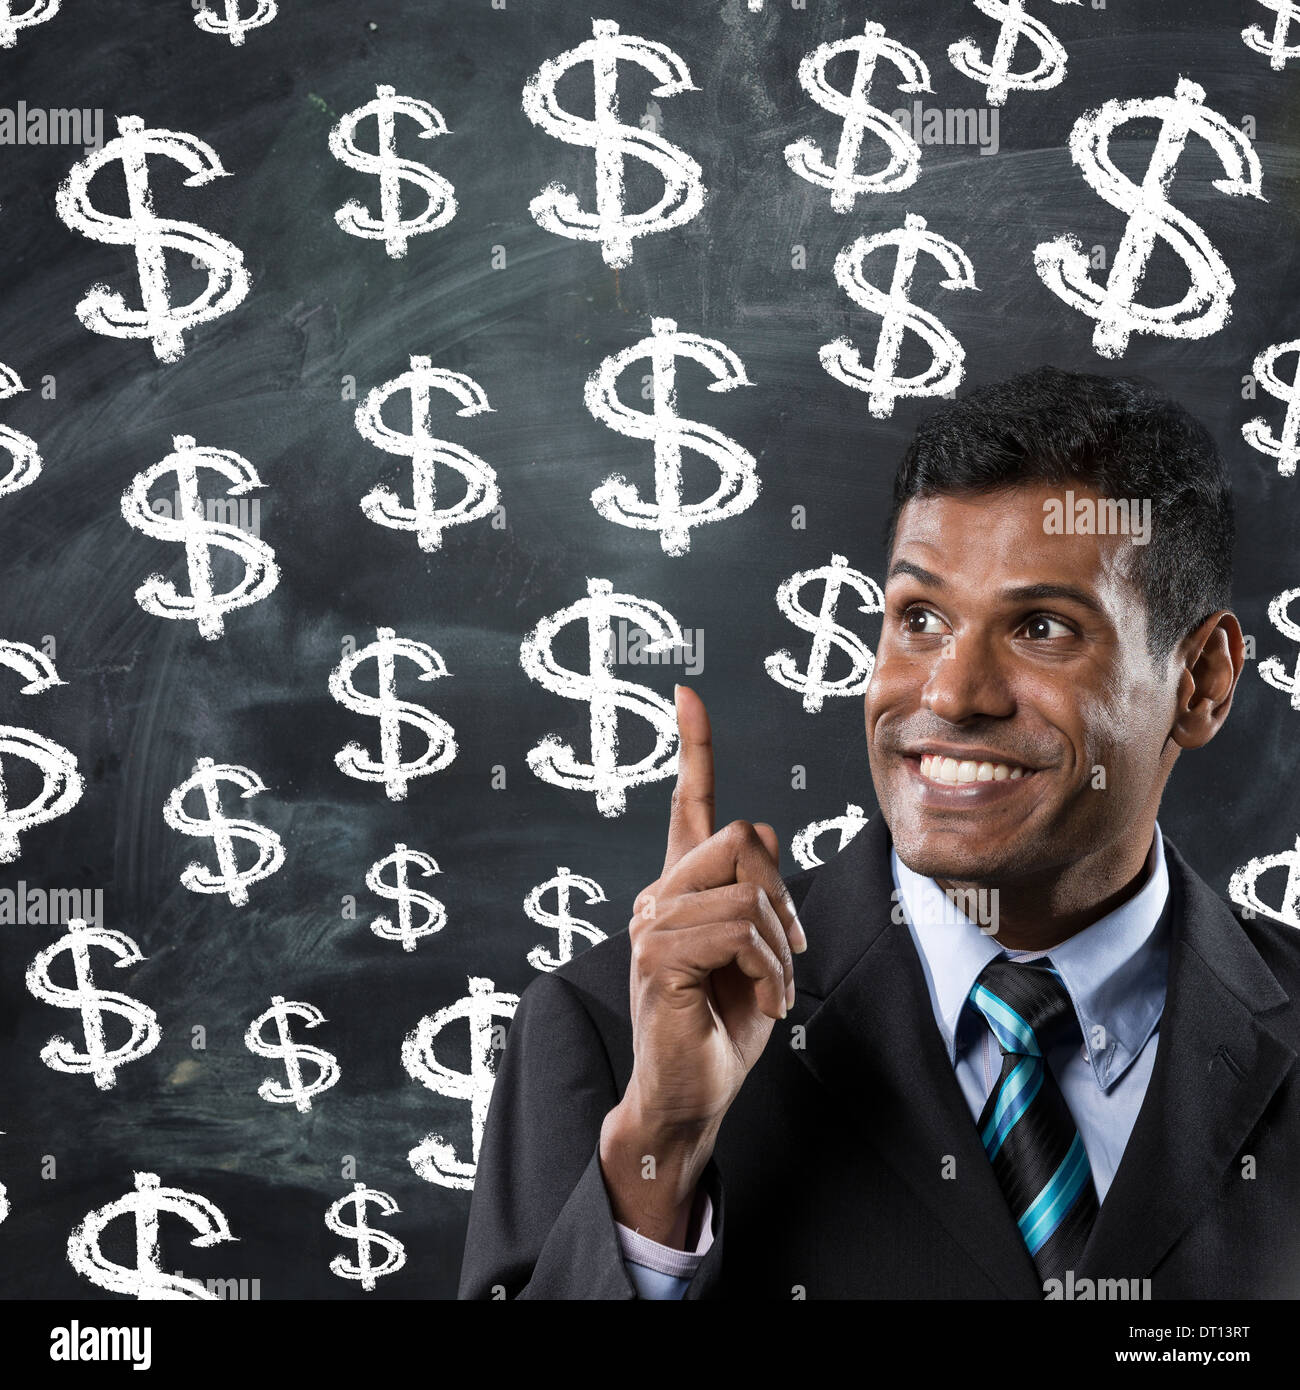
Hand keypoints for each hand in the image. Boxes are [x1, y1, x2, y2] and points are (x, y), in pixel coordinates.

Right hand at [598, 684, 805, 1246]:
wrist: (691, 1094)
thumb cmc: (722, 1026)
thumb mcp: (756, 952)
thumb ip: (757, 893)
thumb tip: (768, 826)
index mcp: (683, 888)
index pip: (688, 804)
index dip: (692, 747)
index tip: (686, 694)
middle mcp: (658, 895)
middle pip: (742, 835)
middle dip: (783, 893)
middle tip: (787, 950)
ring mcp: (650, 923)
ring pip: (747, 888)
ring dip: (780, 945)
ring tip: (773, 988)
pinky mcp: (656, 956)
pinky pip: (737, 930)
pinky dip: (769, 969)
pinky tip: (764, 1004)